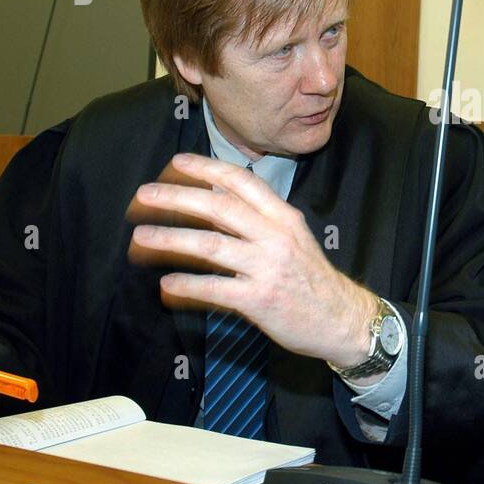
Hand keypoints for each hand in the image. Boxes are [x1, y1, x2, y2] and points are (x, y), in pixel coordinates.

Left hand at [129, 152, 379, 366]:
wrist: (342, 319)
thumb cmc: (311, 279)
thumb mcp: (293, 238)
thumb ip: (258, 219)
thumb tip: (215, 197)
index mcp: (283, 217)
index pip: (241, 181)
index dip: (206, 169)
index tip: (175, 164)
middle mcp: (275, 237)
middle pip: (218, 208)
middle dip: (176, 198)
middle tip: (143, 195)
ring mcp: (267, 268)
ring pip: (210, 246)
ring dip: (170, 240)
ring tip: (140, 239)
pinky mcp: (259, 300)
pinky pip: (214, 289)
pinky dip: (186, 286)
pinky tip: (167, 285)